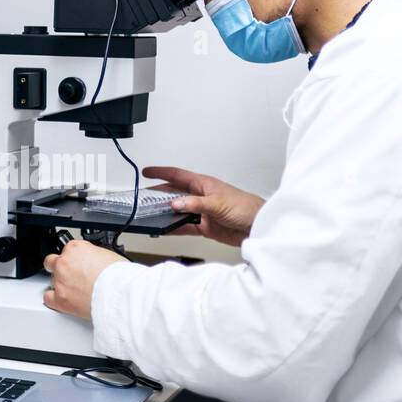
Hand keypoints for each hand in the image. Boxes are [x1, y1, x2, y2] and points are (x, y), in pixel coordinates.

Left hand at [42, 239, 126, 319]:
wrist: (118, 294)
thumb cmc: (118, 276)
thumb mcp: (108, 256)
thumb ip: (94, 256)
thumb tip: (95, 261)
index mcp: (76, 248)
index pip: (68, 249)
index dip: (74, 259)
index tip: (79, 264)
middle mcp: (64, 262)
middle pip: (52, 262)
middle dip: (60, 268)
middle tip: (72, 275)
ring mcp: (60, 281)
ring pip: (52, 281)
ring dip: (61, 285)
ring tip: (76, 291)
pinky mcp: (60, 299)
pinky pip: (48, 298)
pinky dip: (54, 300)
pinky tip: (63, 300)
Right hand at [143, 166, 264, 247]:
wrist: (258, 226)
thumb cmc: (246, 207)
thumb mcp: (218, 203)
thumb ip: (195, 204)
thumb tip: (175, 204)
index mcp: (204, 184)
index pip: (178, 175)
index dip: (161, 172)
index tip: (147, 172)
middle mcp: (201, 197)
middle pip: (174, 194)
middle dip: (158, 195)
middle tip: (143, 198)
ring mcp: (202, 212)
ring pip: (178, 211)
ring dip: (166, 214)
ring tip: (152, 215)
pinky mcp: (205, 226)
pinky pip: (185, 227)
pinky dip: (175, 228)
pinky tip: (166, 229)